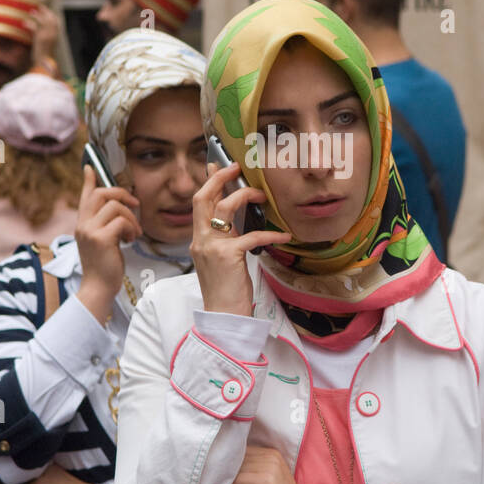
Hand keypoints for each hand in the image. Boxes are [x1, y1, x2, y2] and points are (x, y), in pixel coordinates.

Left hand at [25, 5, 60, 66]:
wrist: (44, 65)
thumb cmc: (44, 58)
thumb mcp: (46, 47)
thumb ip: (44, 39)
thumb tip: (38, 34)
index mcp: (56, 36)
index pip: (57, 22)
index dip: (52, 15)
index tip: (47, 11)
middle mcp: (53, 35)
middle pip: (51, 19)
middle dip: (46, 12)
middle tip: (40, 6)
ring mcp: (48, 36)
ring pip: (44, 21)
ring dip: (37, 15)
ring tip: (31, 11)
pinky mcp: (40, 38)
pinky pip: (35, 27)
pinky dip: (29, 24)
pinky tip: (24, 23)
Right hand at [74, 164, 142, 322]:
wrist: (98, 287)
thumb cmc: (104, 265)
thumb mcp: (101, 240)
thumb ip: (104, 224)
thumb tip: (117, 210)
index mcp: (82, 223)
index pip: (85, 195)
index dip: (89, 179)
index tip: (90, 166)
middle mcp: (82, 224)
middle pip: (102, 193)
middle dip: (122, 194)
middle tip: (135, 205)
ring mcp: (90, 230)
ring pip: (115, 206)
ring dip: (131, 217)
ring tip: (133, 233)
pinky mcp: (101, 238)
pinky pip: (121, 221)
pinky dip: (131, 228)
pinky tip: (130, 240)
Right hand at [191, 162, 290, 316]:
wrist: (222, 317)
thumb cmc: (226, 291)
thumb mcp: (221, 261)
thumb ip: (226, 241)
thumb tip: (238, 224)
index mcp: (198, 240)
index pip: (199, 204)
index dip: (208, 182)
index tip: (216, 166)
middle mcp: (201, 240)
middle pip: (203, 198)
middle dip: (219, 177)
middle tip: (234, 166)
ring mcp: (212, 247)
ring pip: (223, 207)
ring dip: (244, 195)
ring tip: (261, 195)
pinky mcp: (228, 256)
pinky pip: (252, 235)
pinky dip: (270, 233)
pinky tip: (284, 235)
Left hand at [225, 446, 304, 483]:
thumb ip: (249, 473)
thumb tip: (219, 471)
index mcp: (271, 454)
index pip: (238, 453)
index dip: (229, 471)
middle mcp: (271, 455)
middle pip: (233, 460)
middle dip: (225, 481)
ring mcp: (270, 466)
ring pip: (232, 470)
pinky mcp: (266, 479)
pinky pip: (236, 480)